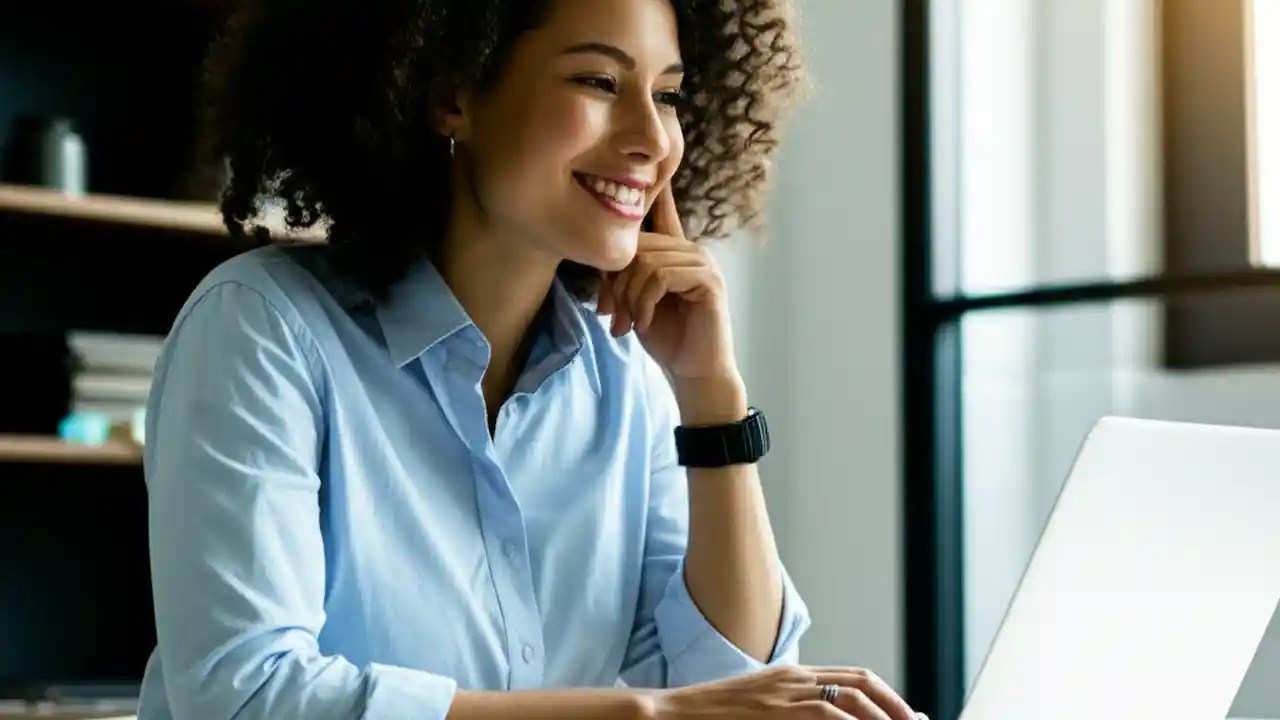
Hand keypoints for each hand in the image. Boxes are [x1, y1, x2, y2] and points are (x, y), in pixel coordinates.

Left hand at [596, 184, 736, 382]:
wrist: (693, 371)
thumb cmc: (664, 337)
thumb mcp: (634, 301)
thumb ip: (623, 277)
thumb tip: (602, 264)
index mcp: (674, 253)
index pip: (663, 214)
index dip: (658, 192)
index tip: (656, 166)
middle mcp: (690, 250)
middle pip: (637, 245)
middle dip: (616, 283)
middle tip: (612, 315)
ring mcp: (702, 262)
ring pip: (646, 261)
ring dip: (629, 297)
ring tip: (629, 323)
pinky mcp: (708, 280)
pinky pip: (662, 276)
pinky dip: (645, 302)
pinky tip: (644, 322)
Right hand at [650, 665, 921, 719]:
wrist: (673, 714)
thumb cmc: (713, 717)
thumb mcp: (759, 707)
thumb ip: (792, 711)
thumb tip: (828, 718)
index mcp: (792, 675)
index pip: (852, 677)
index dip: (886, 695)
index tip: (907, 716)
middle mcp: (793, 678)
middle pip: (859, 682)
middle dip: (895, 705)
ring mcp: (784, 692)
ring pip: (850, 697)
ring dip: (881, 716)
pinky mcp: (774, 710)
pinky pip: (825, 714)